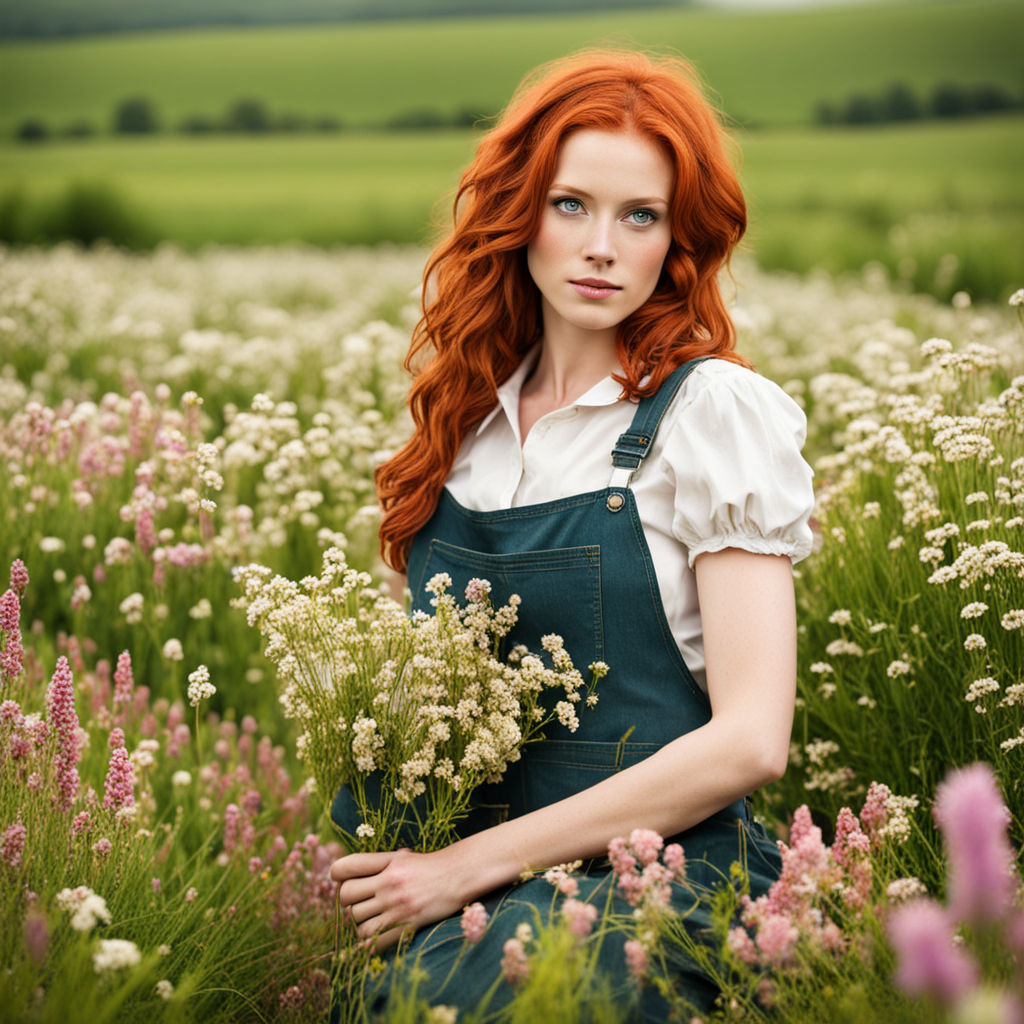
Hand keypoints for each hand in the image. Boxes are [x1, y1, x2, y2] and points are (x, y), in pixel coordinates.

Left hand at [329, 847, 467, 950]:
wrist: (458, 876)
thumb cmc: (427, 867)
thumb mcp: (402, 856)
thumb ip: (376, 863)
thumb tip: (346, 874)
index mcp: (387, 862)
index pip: (346, 867)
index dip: (336, 874)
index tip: (340, 879)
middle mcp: (389, 883)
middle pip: (346, 896)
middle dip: (346, 902)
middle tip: (358, 903)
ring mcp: (397, 906)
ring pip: (356, 921)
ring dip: (358, 923)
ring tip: (369, 919)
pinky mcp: (406, 926)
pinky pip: (374, 942)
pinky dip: (368, 944)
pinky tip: (374, 938)